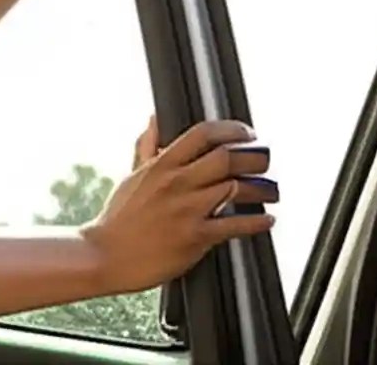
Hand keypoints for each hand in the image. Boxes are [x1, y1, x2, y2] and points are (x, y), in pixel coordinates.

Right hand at [81, 118, 278, 294]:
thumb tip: (154, 121)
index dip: (231, 129)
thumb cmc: (118, 219)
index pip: (202, 134)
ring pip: (237, 188)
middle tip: (264, 159)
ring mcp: (187, 210)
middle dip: (254, 156)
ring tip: (271, 190)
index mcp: (161, 166)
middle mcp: (176, 183)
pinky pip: (235, 226)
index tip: (246, 133)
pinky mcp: (195, 237)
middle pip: (227, 157)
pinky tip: (267, 220)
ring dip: (262, 188)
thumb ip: (146, 148)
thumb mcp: (132, 177)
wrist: (105, 256)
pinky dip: (257, 223)